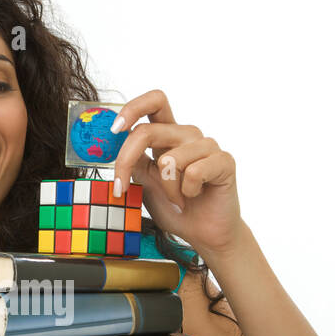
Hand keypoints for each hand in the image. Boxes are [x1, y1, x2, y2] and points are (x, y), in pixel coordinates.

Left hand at [110, 89, 241, 257]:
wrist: (203, 234)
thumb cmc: (175, 207)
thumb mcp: (145, 182)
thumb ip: (133, 161)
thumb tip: (110, 144)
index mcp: (168, 134)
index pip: (154, 101)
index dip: (132, 108)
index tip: (114, 130)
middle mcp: (187, 135)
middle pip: (148, 130)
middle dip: (126, 160)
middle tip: (120, 188)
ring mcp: (207, 146)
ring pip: (169, 159)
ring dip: (166, 189)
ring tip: (177, 200)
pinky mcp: (224, 161)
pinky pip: (194, 172)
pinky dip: (186, 192)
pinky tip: (194, 196)